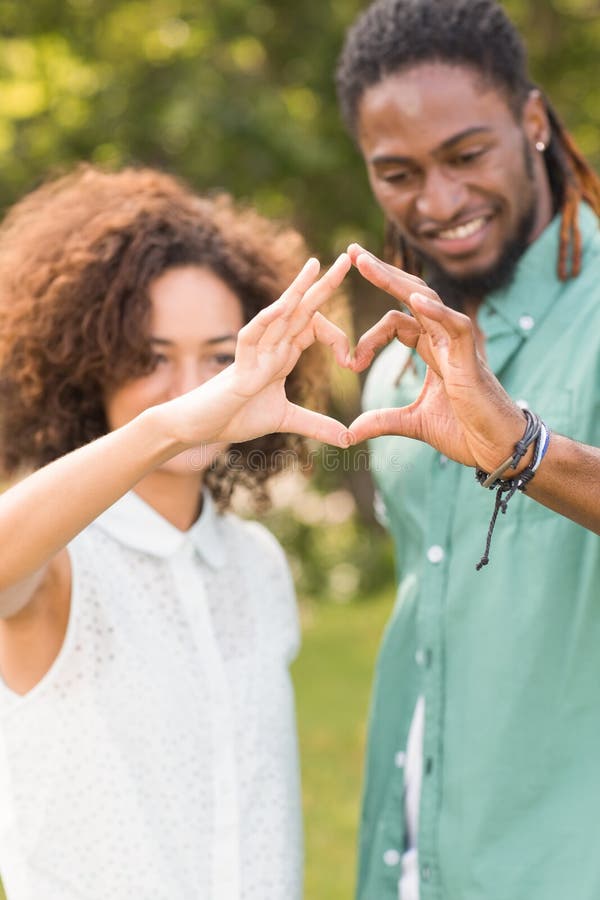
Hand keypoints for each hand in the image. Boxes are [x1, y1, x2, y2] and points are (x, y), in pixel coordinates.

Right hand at [164, 254, 352, 448]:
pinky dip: (267, 321)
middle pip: (302, 310)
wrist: (198, 426)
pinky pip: (251, 336)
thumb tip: (348, 438)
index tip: (351, 363)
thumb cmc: (235, 416)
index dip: (338, 337)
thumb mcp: (284, 420)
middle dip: (324, 286)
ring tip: (316, 264)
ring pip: (279, 314)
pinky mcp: (239, 366)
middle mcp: (271, 347)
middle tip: (348, 258)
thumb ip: (316, 425)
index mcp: (283, 355)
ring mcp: (255, 353)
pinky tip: (285, 304)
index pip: (314, 328)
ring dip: (298, 289)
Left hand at [347, 244, 528, 472]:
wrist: (496, 448)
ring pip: (426, 299)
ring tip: (365, 263)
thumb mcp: (413, 424)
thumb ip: (381, 421)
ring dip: (393, 280)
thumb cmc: (465, 431)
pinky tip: (415, 299)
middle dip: (380, 274)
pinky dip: (437, 312)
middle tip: (351, 253)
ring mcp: (458, 344)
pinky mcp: (471, 358)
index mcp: (431, 349)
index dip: (369, 337)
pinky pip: (456, 325)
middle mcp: (443, 339)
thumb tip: (349, 432)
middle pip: (409, 295)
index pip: (396, 321)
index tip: (351, 364)